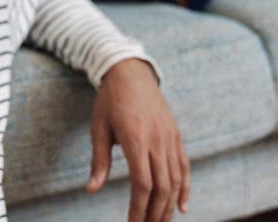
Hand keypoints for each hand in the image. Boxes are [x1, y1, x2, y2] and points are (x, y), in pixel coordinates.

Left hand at [88, 59, 190, 221]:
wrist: (130, 71)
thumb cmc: (110, 100)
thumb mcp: (98, 128)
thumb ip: (99, 161)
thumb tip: (92, 189)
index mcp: (136, 139)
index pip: (142, 184)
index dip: (138, 208)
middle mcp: (157, 140)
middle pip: (162, 187)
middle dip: (154, 214)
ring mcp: (169, 137)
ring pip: (175, 180)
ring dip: (168, 206)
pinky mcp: (176, 134)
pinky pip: (184, 165)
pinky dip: (185, 187)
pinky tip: (182, 207)